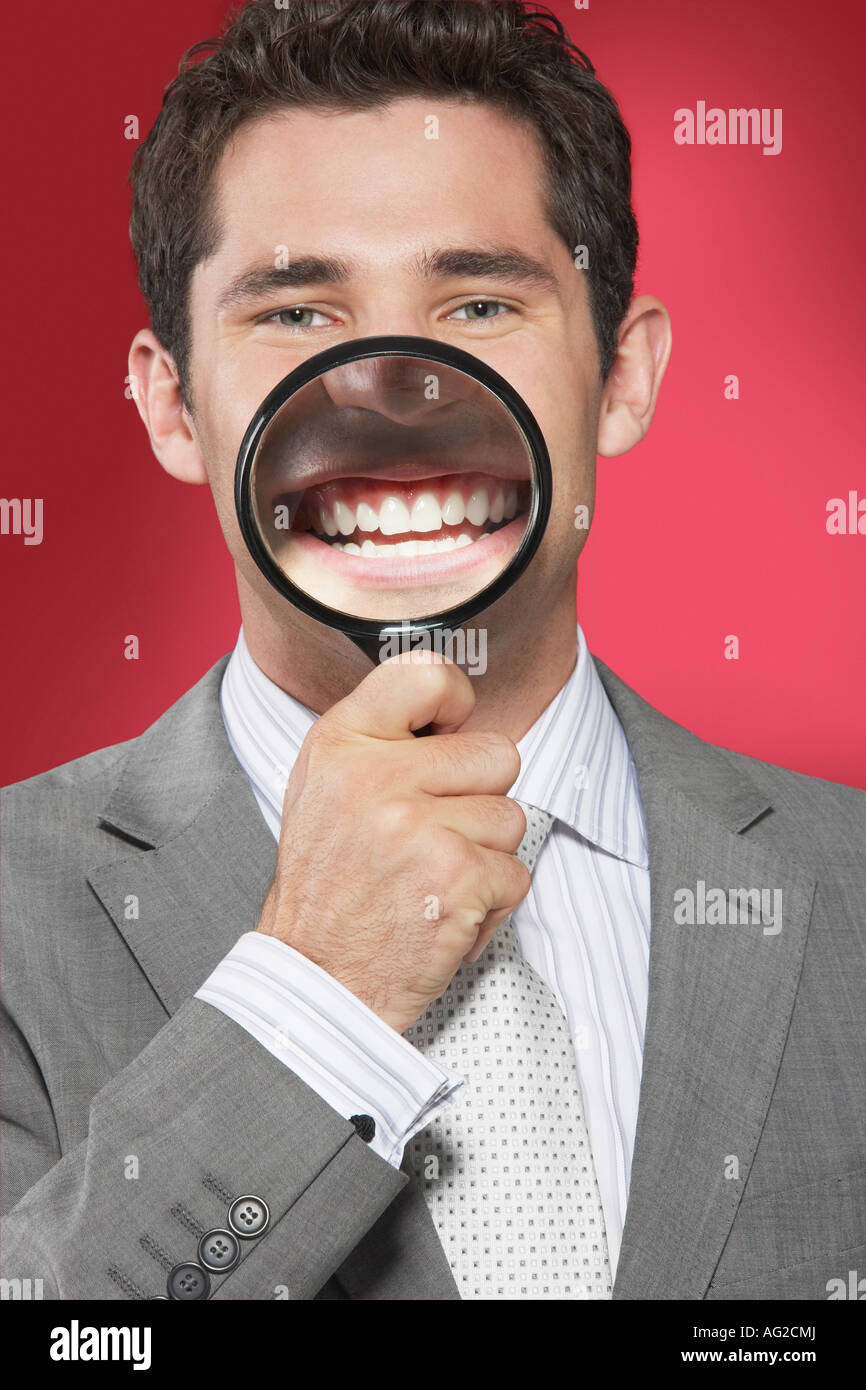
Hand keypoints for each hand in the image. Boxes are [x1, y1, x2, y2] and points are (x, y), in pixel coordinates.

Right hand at [256, 651, 528, 1033]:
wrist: (314, 981)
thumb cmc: (329, 886)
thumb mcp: (325, 788)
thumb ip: (381, 739)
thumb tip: (455, 709)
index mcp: (340, 743)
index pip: (428, 675)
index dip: (454, 703)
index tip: (444, 734)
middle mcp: (375, 776)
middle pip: (497, 753)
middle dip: (479, 799)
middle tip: (429, 836)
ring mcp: (417, 827)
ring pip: (512, 816)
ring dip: (485, 854)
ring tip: (431, 879)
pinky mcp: (456, 877)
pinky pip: (516, 873)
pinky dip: (490, 902)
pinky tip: (443, 912)